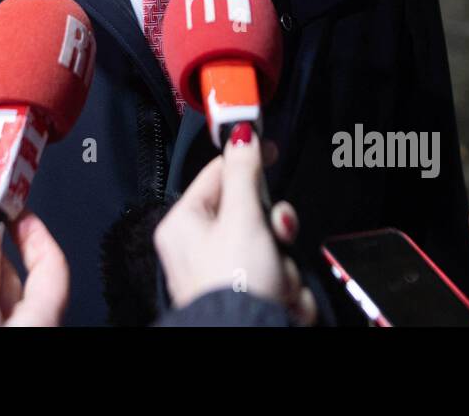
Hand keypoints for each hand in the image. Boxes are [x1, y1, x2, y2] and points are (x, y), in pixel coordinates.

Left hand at [153, 131, 315, 323]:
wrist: (250, 335)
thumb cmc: (233, 283)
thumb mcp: (243, 217)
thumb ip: (245, 173)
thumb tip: (242, 134)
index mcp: (184, 223)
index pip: (217, 175)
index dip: (246, 160)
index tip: (269, 148)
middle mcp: (199, 247)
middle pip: (250, 211)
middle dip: (273, 226)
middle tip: (275, 234)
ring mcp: (224, 271)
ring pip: (269, 242)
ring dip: (282, 259)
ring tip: (275, 277)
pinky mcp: (248, 293)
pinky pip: (276, 271)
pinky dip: (284, 283)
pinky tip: (280, 294)